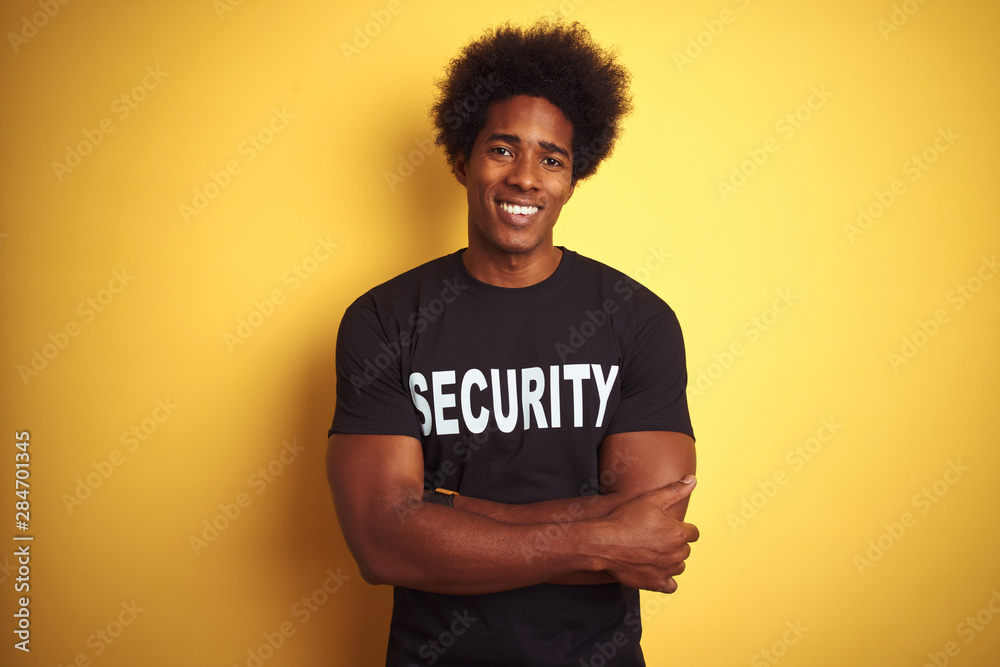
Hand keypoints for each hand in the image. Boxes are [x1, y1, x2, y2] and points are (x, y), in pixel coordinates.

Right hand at [596, 476, 698, 592]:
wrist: (603, 542)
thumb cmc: (626, 518)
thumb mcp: (650, 499)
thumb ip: (675, 490)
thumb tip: (693, 479)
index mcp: (679, 533)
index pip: (693, 533)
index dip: (681, 527)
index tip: (667, 525)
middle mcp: (676, 554)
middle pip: (686, 550)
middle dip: (675, 543)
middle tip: (656, 536)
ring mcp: (666, 570)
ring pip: (679, 566)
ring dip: (672, 560)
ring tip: (654, 551)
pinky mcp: (655, 583)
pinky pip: (670, 586)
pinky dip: (666, 579)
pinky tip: (656, 570)